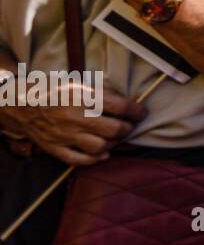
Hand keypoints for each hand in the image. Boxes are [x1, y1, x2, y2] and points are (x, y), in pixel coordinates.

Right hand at [1, 82, 145, 166]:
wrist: (20, 103)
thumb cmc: (52, 91)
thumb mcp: (78, 84)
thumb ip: (99, 94)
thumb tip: (125, 103)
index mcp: (83, 98)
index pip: (121, 107)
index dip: (137, 111)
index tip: (142, 113)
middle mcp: (76, 117)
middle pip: (114, 129)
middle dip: (127, 129)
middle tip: (129, 126)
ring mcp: (65, 135)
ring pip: (99, 147)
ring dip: (113, 144)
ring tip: (115, 138)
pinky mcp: (55, 148)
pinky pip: (78, 160)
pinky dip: (94, 160)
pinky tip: (102, 155)